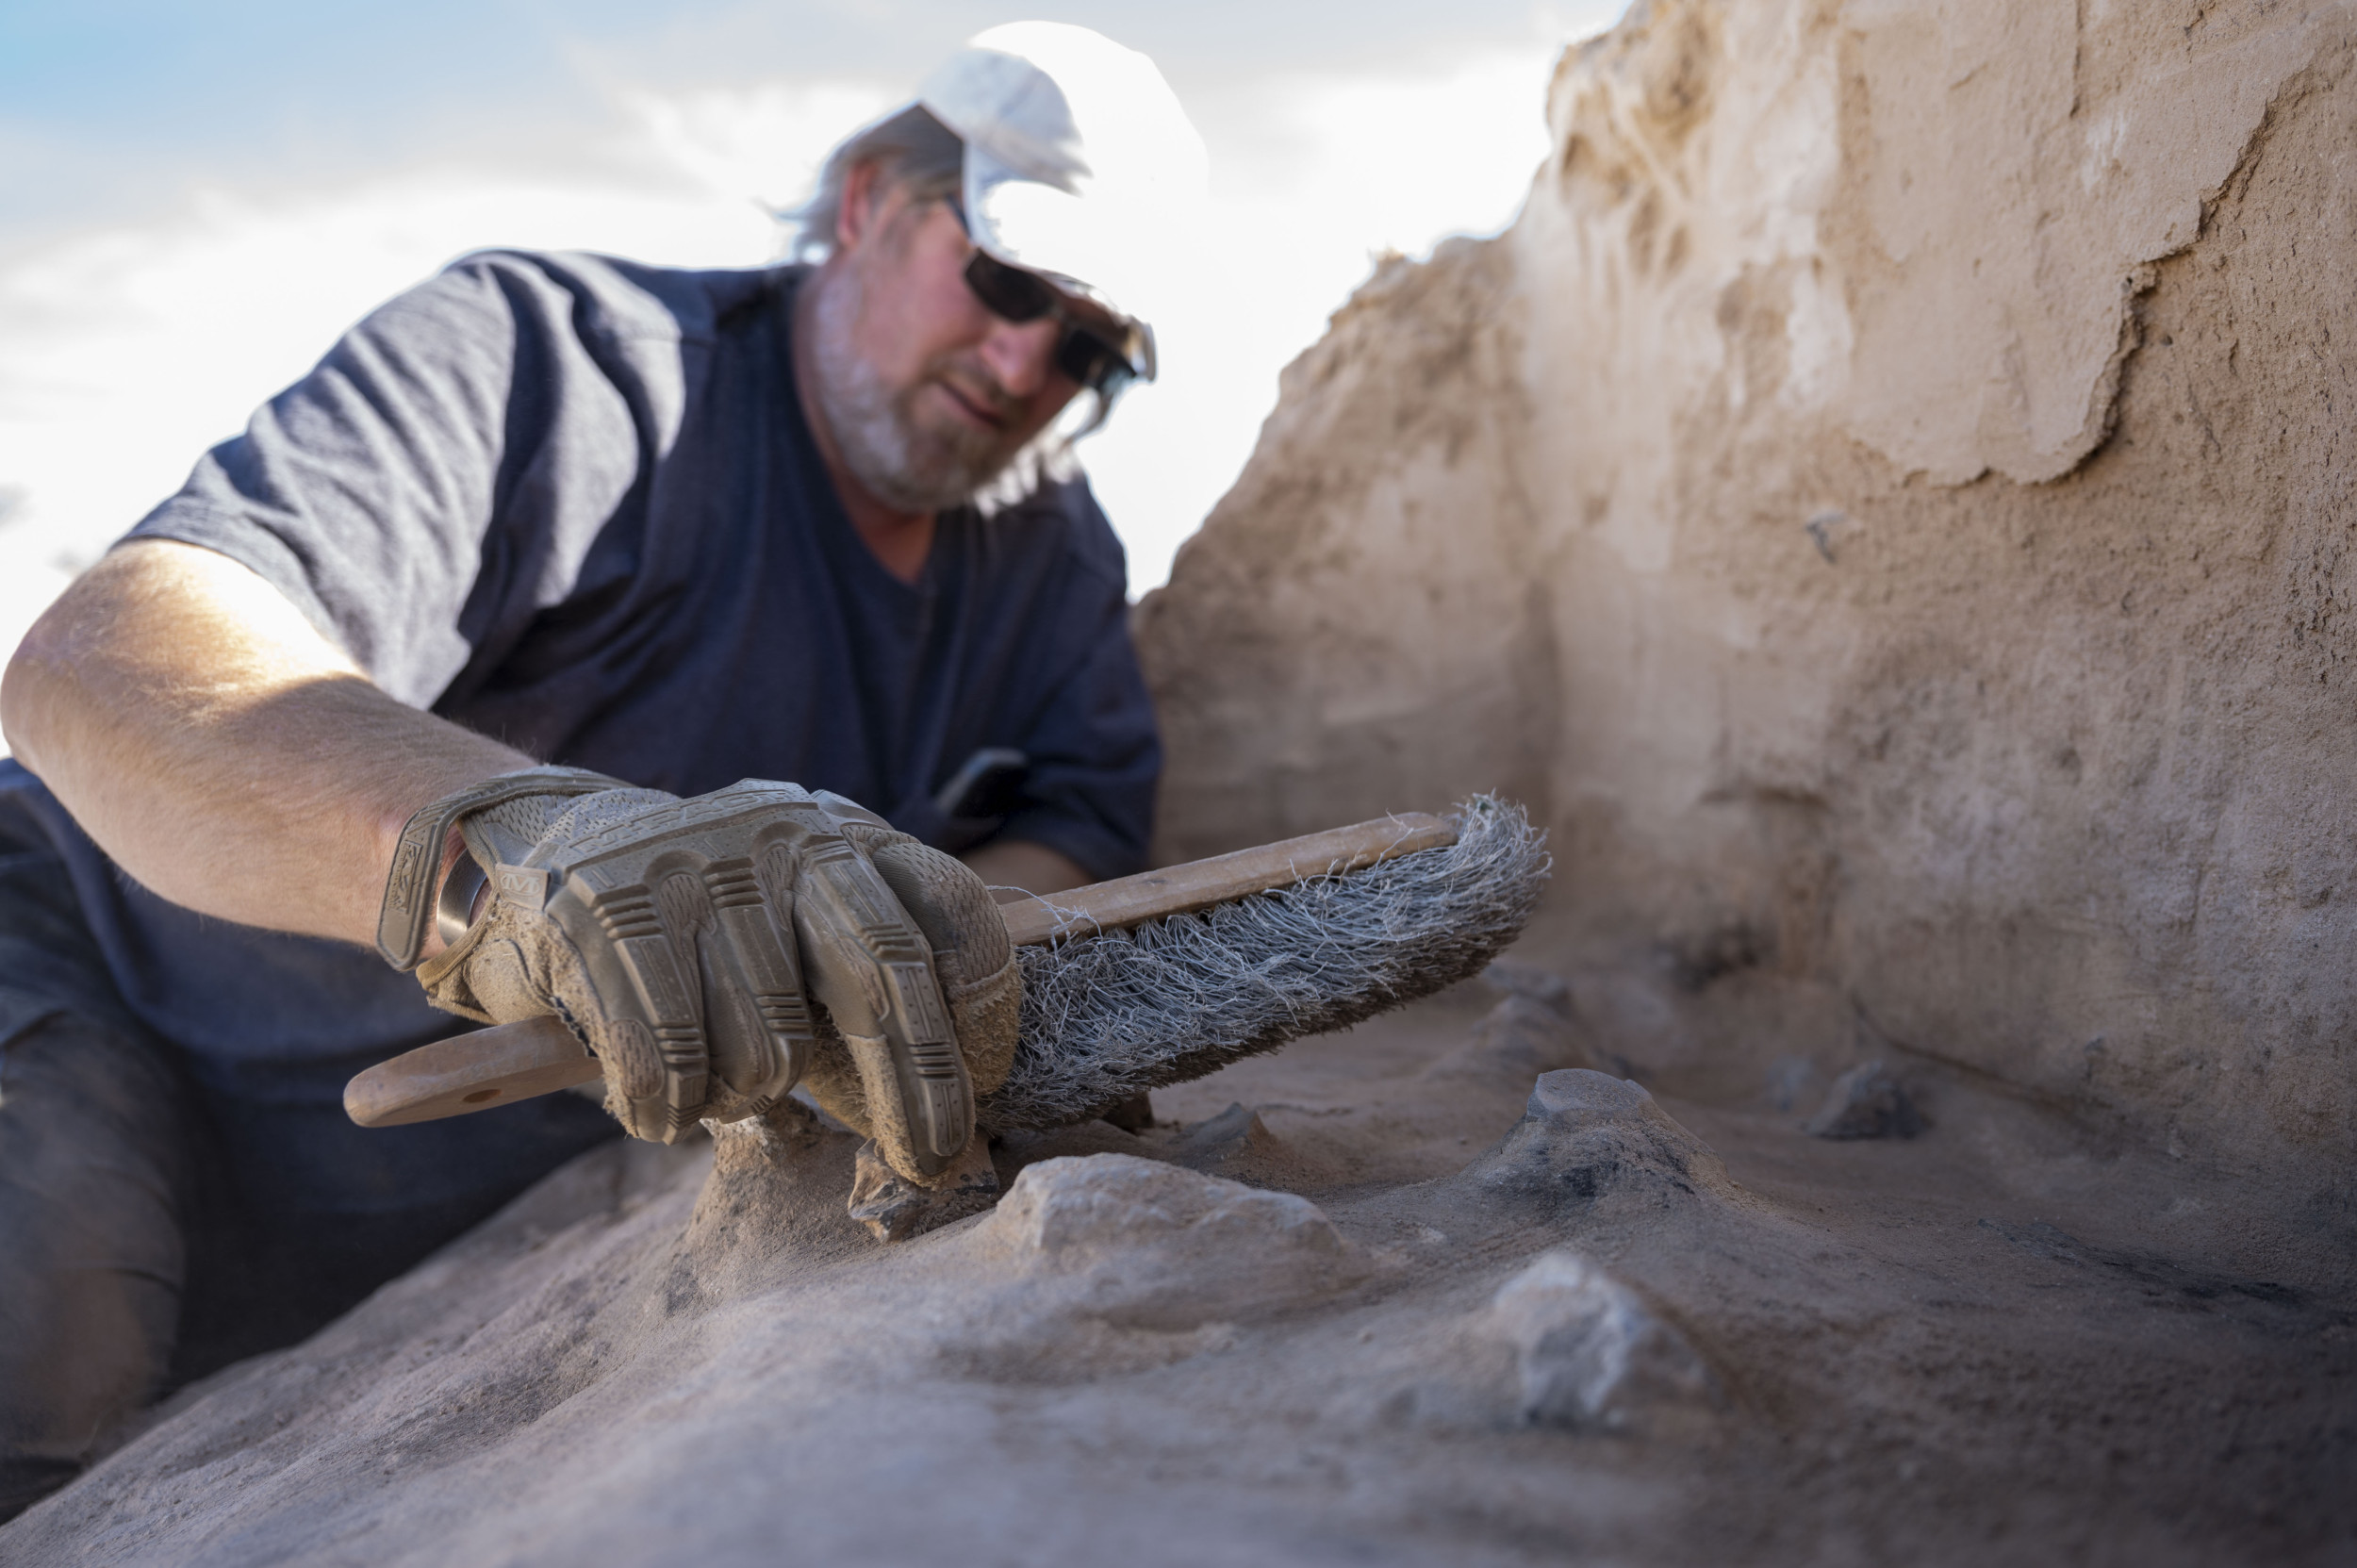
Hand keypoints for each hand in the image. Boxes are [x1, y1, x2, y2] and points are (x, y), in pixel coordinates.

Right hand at [377, 770, 1018, 1181]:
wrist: (522, 855)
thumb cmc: (693, 937)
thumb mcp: (792, 938)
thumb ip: (868, 1010)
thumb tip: (948, 1134)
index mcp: (839, 834)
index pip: (946, 911)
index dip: (982, 1007)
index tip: (988, 1083)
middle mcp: (774, 836)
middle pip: (880, 975)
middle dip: (919, 1090)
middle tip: (930, 1163)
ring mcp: (686, 869)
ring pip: (767, 1049)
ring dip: (748, 1100)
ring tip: (717, 1081)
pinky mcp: (598, 916)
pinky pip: (670, 1069)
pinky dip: (669, 1113)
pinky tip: (658, 1103)